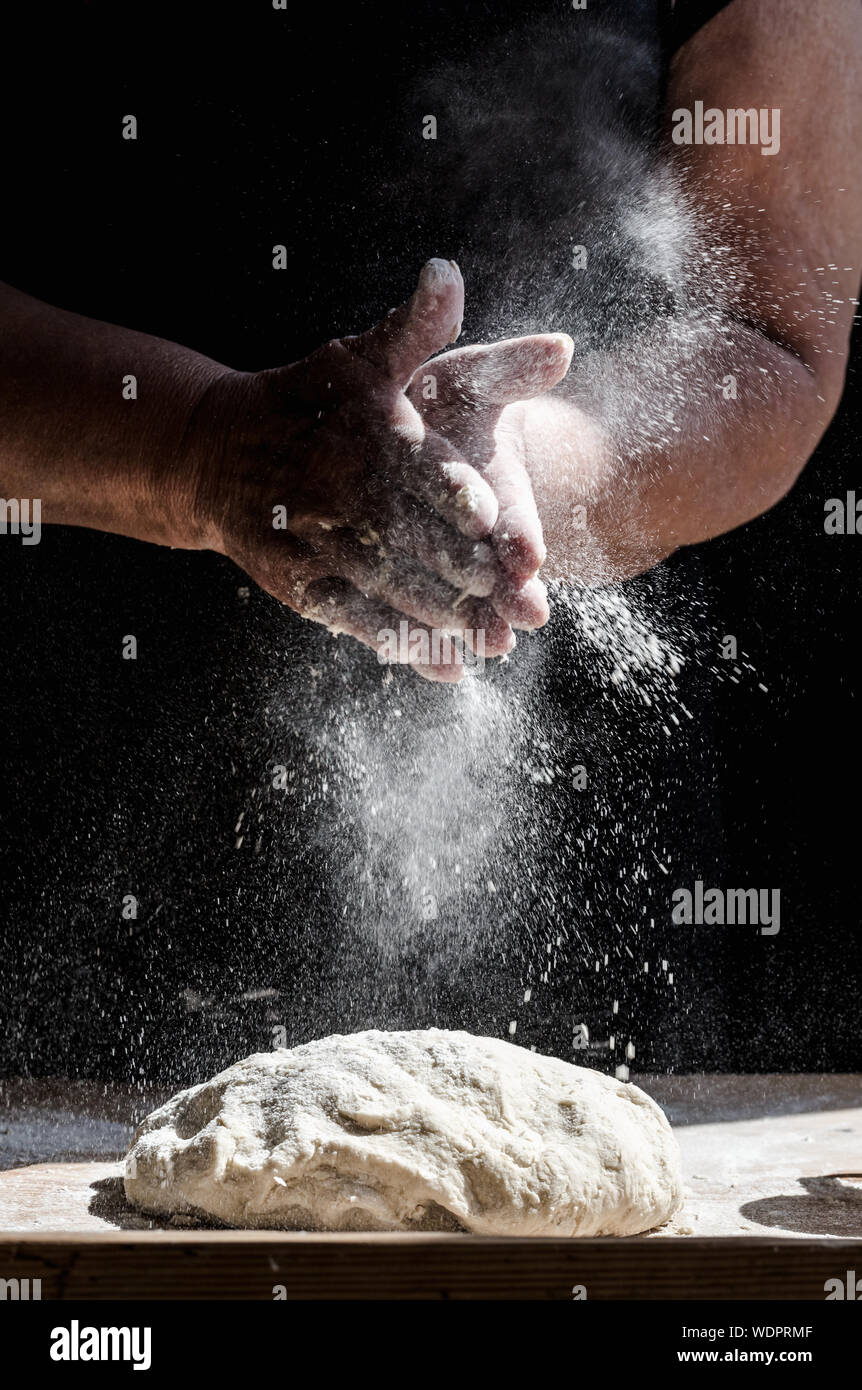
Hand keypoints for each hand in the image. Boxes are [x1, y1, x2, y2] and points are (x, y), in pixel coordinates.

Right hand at [187, 260, 571, 678]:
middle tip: (512, 597)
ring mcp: (313, 544)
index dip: (451, 489)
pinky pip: (353, 621)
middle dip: (461, 569)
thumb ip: (415, 326)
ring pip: (383, 587)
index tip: (491, 514)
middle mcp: (335, 491)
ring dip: (439, 618)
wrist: (215, 453)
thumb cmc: (307, 400)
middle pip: (405, 537)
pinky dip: (400, 645)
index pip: (411, 463)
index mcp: (358, 434)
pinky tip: (446, 666)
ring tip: (493, 639)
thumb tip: (450, 274)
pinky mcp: (299, 585)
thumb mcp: (360, 358)